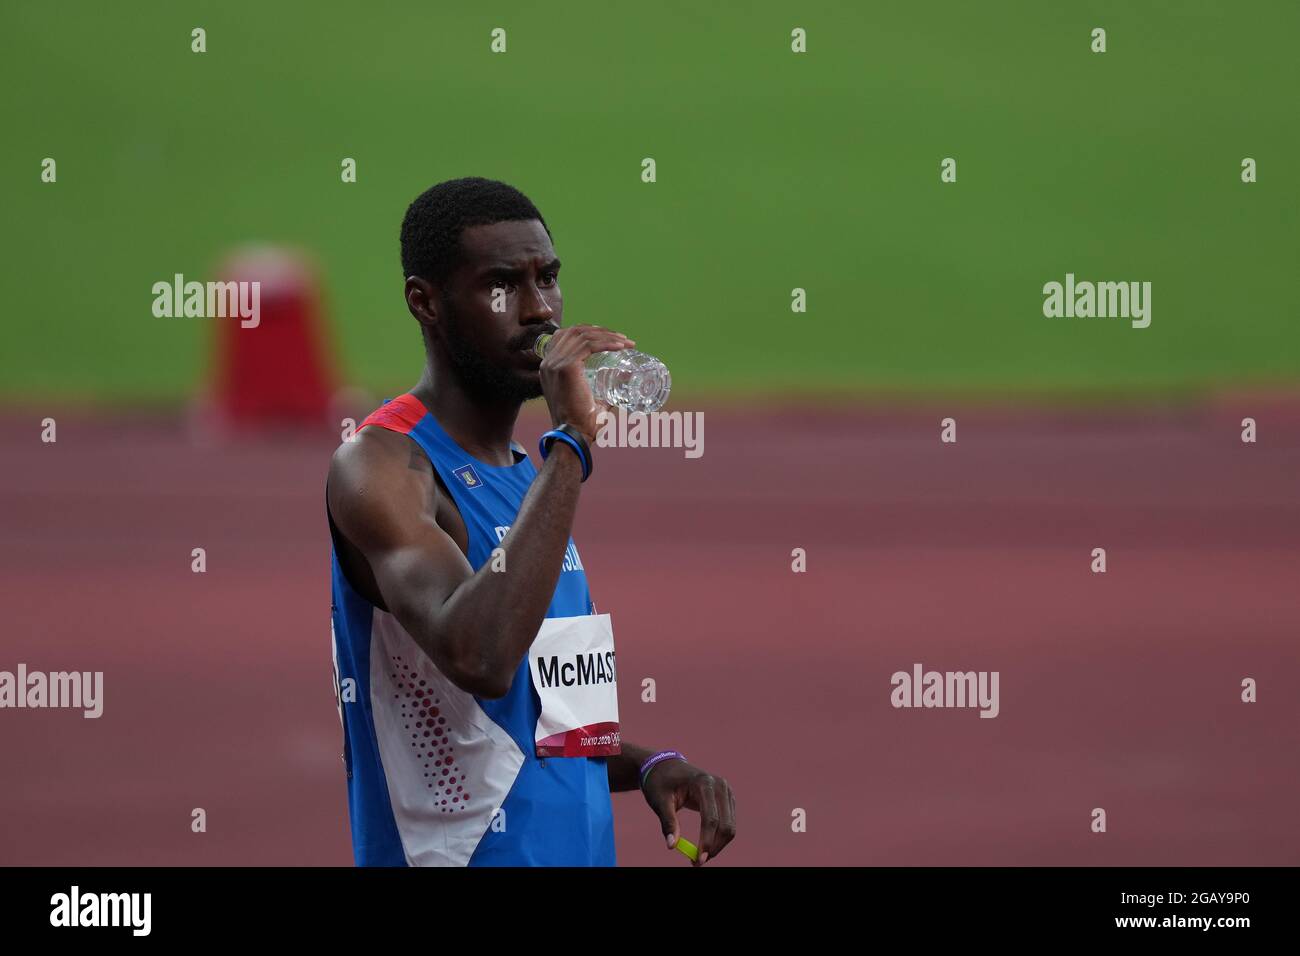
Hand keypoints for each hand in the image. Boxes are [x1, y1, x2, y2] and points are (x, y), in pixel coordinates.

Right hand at [538, 325, 634, 442]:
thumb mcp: (592, 399)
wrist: (574, 436)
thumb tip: (624, 378)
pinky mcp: (565, 367)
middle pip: (575, 332)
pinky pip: (588, 345)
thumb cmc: (583, 424)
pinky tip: (620, 347)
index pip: (566, 336)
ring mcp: (555, 363)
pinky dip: (606, 343)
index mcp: (549, 368)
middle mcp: (548, 362)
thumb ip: (604, 389)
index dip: (589, 332)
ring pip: (583, 336)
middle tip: (623, 340)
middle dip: (601, 331)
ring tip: (626, 343)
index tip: (611, 339)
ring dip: (607, 336)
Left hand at [641, 759, 735, 865]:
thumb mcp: (660, 801)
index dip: (706, 841)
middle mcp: (720, 785)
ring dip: (718, 844)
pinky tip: (705, 844)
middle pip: (725, 824)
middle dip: (714, 847)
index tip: (698, 860)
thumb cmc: (660, 782)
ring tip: (699, 856)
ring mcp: (726, 791)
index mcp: (703, 782)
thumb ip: (668, 822)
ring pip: (729, 826)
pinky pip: (728, 822)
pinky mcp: (727, 798)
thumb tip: (672, 846)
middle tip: (698, 862)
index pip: (710, 818)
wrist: (665, 767)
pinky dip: (719, 837)